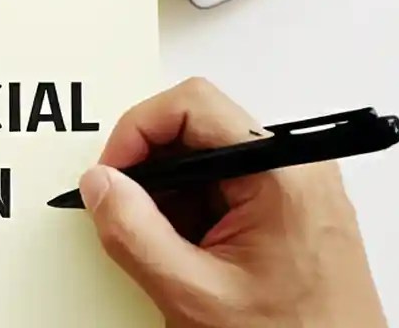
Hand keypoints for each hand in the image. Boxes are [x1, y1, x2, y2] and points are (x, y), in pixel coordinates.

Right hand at [79, 79, 387, 327]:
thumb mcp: (194, 294)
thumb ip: (135, 232)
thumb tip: (101, 185)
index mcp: (281, 174)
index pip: (193, 105)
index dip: (137, 130)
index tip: (112, 173)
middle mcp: (297, 169)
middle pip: (199, 127)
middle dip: (151, 167)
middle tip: (125, 211)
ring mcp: (298, 189)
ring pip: (209, 158)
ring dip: (170, 195)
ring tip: (167, 250)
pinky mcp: (292, 212)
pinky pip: (227, 187)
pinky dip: (193, 213)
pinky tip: (189, 256)